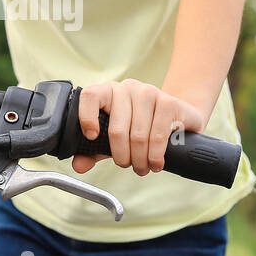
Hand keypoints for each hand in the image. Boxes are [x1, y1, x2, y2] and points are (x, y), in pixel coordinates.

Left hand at [71, 79, 205, 176]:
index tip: (92, 137)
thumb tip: (78, 165)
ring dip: (140, 160)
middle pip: (116, 129)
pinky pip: (157, 135)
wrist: (177, 118)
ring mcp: (148, 92)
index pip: (90, 96)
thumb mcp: (113, 139)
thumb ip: (93, 151)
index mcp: (108, 92)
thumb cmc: (139, 127)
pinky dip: (155, 155)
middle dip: (122, 156)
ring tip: (142, 167)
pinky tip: (155, 163)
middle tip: (127, 165)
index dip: (87, 118)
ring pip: (137, 136)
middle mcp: (127, 88)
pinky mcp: (168, 102)